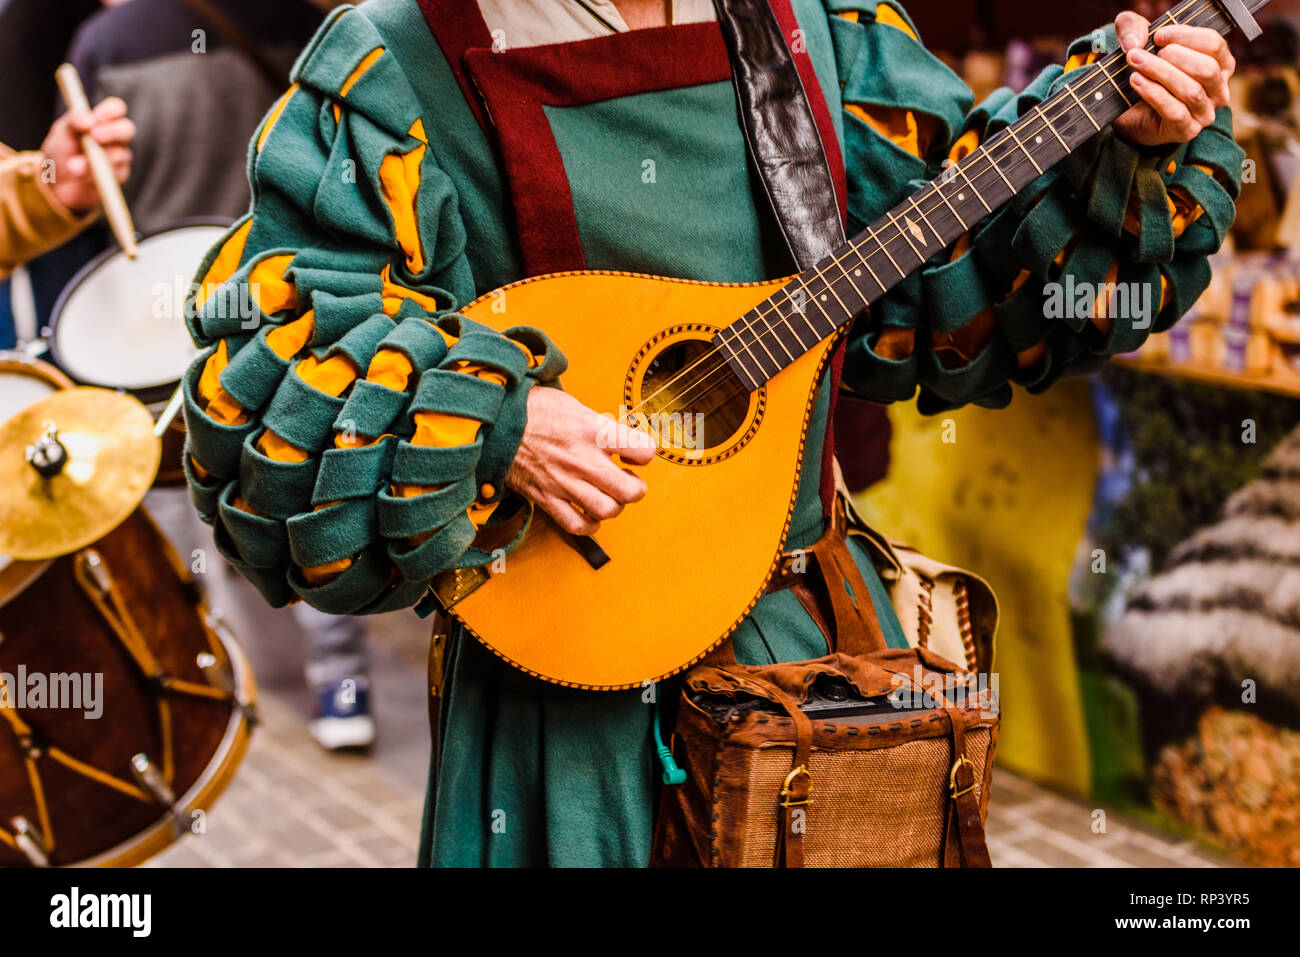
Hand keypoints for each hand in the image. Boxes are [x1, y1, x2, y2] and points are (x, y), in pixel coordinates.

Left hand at [40, 96, 133, 213]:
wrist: (58, 181)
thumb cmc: (62, 151)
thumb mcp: (62, 132)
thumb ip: (74, 121)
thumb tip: (89, 119)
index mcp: (103, 120)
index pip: (116, 109)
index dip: (110, 111)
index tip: (96, 117)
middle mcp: (116, 137)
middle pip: (126, 129)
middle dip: (111, 132)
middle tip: (93, 136)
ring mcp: (120, 157)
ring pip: (119, 154)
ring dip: (94, 159)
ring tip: (73, 166)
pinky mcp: (119, 176)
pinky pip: (114, 173)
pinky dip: (95, 174)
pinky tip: (80, 176)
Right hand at [506, 386, 655, 535]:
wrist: (495, 422)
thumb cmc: (533, 410)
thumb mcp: (574, 406)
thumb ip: (599, 426)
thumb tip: (615, 437)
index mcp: (594, 432)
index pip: (643, 451)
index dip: (645, 454)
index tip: (635, 455)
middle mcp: (583, 460)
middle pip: (630, 491)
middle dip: (635, 489)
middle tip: (628, 481)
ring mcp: (565, 482)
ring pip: (607, 511)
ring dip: (613, 506)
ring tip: (607, 495)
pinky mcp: (547, 498)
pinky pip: (577, 525)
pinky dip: (589, 525)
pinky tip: (589, 513)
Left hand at [1112, 11, 1234, 147]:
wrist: (1129, 114)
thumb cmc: (1143, 74)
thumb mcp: (1138, 43)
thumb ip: (1133, 28)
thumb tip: (1134, 41)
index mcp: (1219, 64)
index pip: (1215, 44)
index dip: (1186, 36)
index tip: (1158, 35)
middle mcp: (1218, 90)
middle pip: (1207, 68)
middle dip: (1174, 56)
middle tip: (1143, 53)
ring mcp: (1205, 113)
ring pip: (1191, 91)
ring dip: (1160, 73)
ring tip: (1135, 62)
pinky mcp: (1187, 131)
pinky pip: (1175, 112)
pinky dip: (1153, 94)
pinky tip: (1136, 81)